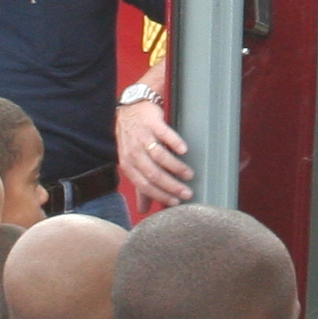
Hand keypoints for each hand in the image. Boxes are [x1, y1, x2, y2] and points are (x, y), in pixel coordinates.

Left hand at [115, 94, 192, 214]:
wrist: (132, 108)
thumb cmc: (133, 138)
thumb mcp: (133, 162)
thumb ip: (140, 186)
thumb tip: (143, 210)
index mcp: (128, 164)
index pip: (144, 185)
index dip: (160, 195)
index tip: (176, 202)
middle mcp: (133, 151)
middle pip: (153, 173)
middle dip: (172, 186)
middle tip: (187, 192)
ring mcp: (142, 136)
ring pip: (160, 156)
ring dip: (176, 167)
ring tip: (189, 175)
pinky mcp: (152, 122)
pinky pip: (164, 134)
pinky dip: (175, 143)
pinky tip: (184, 151)